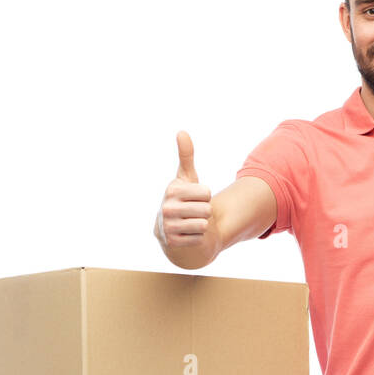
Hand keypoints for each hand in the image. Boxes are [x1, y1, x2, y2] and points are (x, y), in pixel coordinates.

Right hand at [156, 131, 212, 246]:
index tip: (195, 198)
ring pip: (204, 225)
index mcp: (172, 191)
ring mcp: (168, 226)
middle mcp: (167, 208)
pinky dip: (197, 238)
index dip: (205, 196)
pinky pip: (199, 239)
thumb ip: (186, 156)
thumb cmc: (182, 199)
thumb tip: (182, 131)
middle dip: (204, 212)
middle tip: (193, 212)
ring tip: (191, 222)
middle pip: (206, 210)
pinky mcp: (173, 243)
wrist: (171, 229)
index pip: (207, 193)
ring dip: (202, 226)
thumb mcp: (186, 178)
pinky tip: (188, 234)